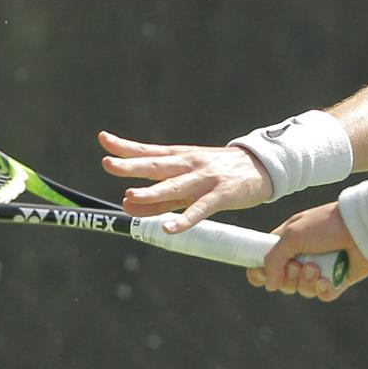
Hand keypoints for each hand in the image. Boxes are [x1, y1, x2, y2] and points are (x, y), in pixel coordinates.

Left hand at [98, 131, 272, 232]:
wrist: (264, 166)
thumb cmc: (220, 173)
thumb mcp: (187, 180)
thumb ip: (157, 195)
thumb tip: (126, 204)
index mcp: (180, 157)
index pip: (148, 151)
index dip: (125, 147)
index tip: (103, 140)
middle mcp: (190, 165)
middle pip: (157, 165)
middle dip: (132, 165)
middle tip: (108, 164)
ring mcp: (205, 179)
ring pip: (175, 186)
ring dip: (153, 192)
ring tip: (131, 196)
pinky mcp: (222, 194)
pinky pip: (201, 209)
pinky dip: (186, 219)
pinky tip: (171, 228)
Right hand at [251, 201, 367, 302]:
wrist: (361, 227)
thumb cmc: (326, 224)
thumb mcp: (293, 235)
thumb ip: (274, 259)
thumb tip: (269, 284)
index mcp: (288, 243)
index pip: (265, 263)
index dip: (260, 273)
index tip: (262, 275)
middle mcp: (302, 257)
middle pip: (283, 282)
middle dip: (288, 277)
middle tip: (296, 266)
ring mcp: (320, 269)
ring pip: (303, 290)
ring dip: (306, 281)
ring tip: (316, 267)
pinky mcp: (337, 279)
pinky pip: (323, 295)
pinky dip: (323, 289)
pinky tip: (327, 280)